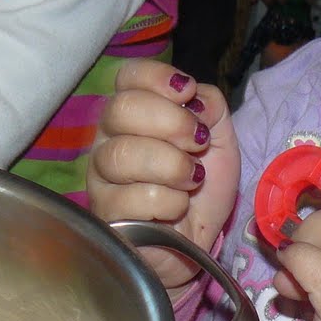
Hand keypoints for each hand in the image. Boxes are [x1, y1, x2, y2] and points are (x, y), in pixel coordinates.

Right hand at [87, 60, 238, 289]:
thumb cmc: (200, 190)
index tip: (186, 92)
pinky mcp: (105, 215)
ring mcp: (101, 178)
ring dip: (171, 166)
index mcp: (133, 115)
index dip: (157, 77)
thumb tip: (194, 96)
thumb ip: (210, 107)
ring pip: (123, 154)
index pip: (127, 77)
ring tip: (191, 181)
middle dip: (170, 122)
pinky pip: (132, 198)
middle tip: (197, 144)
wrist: (197, 244)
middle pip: (120, 109)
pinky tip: (177, 209)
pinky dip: (169, 202)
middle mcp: (108, 140)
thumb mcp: (219, 141)